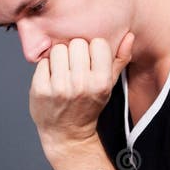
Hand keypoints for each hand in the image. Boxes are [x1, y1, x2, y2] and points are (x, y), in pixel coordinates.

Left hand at [30, 32, 134, 150]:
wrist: (67, 133)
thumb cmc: (89, 106)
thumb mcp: (108, 86)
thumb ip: (120, 60)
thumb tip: (129, 35)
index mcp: (101, 82)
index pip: (98, 43)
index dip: (94, 50)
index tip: (91, 62)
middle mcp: (81, 85)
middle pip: (77, 43)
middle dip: (76, 53)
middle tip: (75, 67)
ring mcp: (59, 87)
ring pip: (58, 50)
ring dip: (60, 59)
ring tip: (63, 73)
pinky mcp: (40, 89)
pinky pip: (43, 62)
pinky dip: (46, 68)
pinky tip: (51, 80)